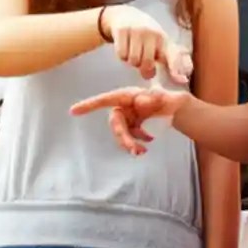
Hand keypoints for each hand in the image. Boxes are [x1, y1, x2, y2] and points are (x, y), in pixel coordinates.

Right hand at [69, 85, 188, 154]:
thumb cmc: (168, 99)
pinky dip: (136, 142)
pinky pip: (128, 135)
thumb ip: (156, 97)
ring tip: (142, 152)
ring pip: (121, 132)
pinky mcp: (131, 124)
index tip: (73, 111)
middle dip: (123, 138)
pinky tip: (147, 143)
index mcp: (126, 96)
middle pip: (115, 123)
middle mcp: (123, 105)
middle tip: (135, 151)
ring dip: (129, 143)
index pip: (104, 100)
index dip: (88, 106)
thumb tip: (140, 102)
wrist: (174, 108)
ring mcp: (127, 116)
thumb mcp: (165, 97)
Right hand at [102, 5, 192, 83]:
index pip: (173, 55)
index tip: (181, 80)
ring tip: (133, 52)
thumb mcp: (160, 44)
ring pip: (133, 61)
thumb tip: (183, 79)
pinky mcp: (122, 30)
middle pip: (147, 64)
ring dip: (132, 61)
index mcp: (165, 39)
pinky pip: (122, 54)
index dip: (176, 68)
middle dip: (144, 69)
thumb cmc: (146, 36)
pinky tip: (125, 47)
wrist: (125, 14)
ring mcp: (137, 30)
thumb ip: (171, 61)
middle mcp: (153, 33)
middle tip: (143, 66)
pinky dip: (122, 55)